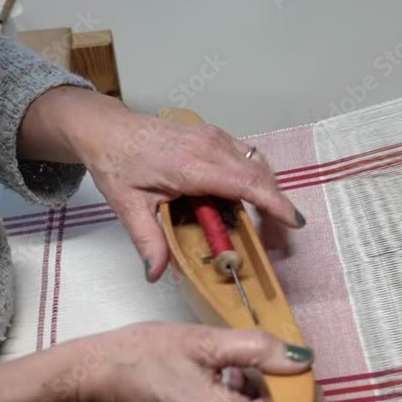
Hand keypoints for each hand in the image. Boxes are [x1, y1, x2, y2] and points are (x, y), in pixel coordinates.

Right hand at [0, 322, 321, 401]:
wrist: (92, 379)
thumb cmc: (141, 355)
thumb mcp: (206, 341)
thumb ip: (260, 350)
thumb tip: (301, 359)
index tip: (301, 378)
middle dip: (279, 396)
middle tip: (264, 361)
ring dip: (256, 398)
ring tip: (231, 366)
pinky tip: (216, 379)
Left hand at [19, 87, 304, 280]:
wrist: (107, 129)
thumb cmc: (117, 162)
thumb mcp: (127, 206)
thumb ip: (147, 240)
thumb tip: (155, 272)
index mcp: (190, 165)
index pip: (245, 183)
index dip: (274, 202)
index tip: (293, 220)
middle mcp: (209, 146)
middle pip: (260, 175)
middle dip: (277, 205)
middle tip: (280, 235)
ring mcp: (216, 137)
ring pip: (259, 164)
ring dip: (270, 190)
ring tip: (269, 220)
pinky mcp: (217, 135)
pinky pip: (250, 156)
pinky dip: (259, 177)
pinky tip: (252, 197)